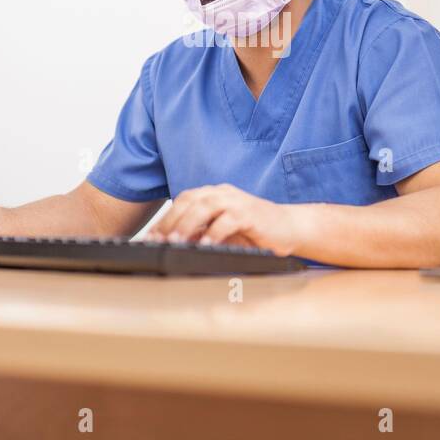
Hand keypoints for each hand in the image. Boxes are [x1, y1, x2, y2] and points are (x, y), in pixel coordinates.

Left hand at [146, 184, 305, 255]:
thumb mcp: (222, 232)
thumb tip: (172, 246)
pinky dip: (214, 233)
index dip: (164, 219)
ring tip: (174, 242)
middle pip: (189, 200)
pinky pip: (228, 220)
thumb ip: (200, 234)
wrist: (290, 228)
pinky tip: (205, 245)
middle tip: (157, 241)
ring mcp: (237, 201)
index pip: (182, 202)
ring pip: (205, 206)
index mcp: (214, 194)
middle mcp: (223, 193)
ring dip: (187, 224)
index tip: (149, 238)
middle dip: (170, 221)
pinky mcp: (250, 213)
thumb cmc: (255, 232)